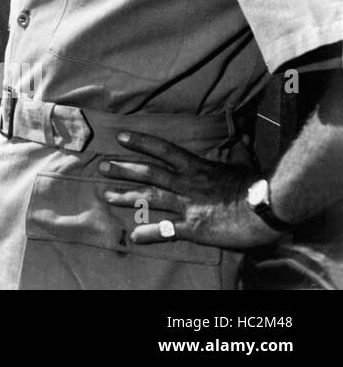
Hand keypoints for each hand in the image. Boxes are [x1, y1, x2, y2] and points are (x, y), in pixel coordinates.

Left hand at [99, 130, 281, 248]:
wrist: (266, 209)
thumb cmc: (257, 185)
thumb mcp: (244, 161)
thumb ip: (238, 147)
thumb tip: (242, 129)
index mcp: (196, 167)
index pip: (163, 150)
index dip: (140, 142)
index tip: (120, 137)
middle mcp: (186, 184)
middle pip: (148, 173)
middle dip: (123, 170)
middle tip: (101, 167)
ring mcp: (187, 205)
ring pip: (150, 198)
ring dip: (127, 197)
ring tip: (106, 195)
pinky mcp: (193, 227)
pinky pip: (167, 231)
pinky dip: (150, 234)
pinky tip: (134, 237)